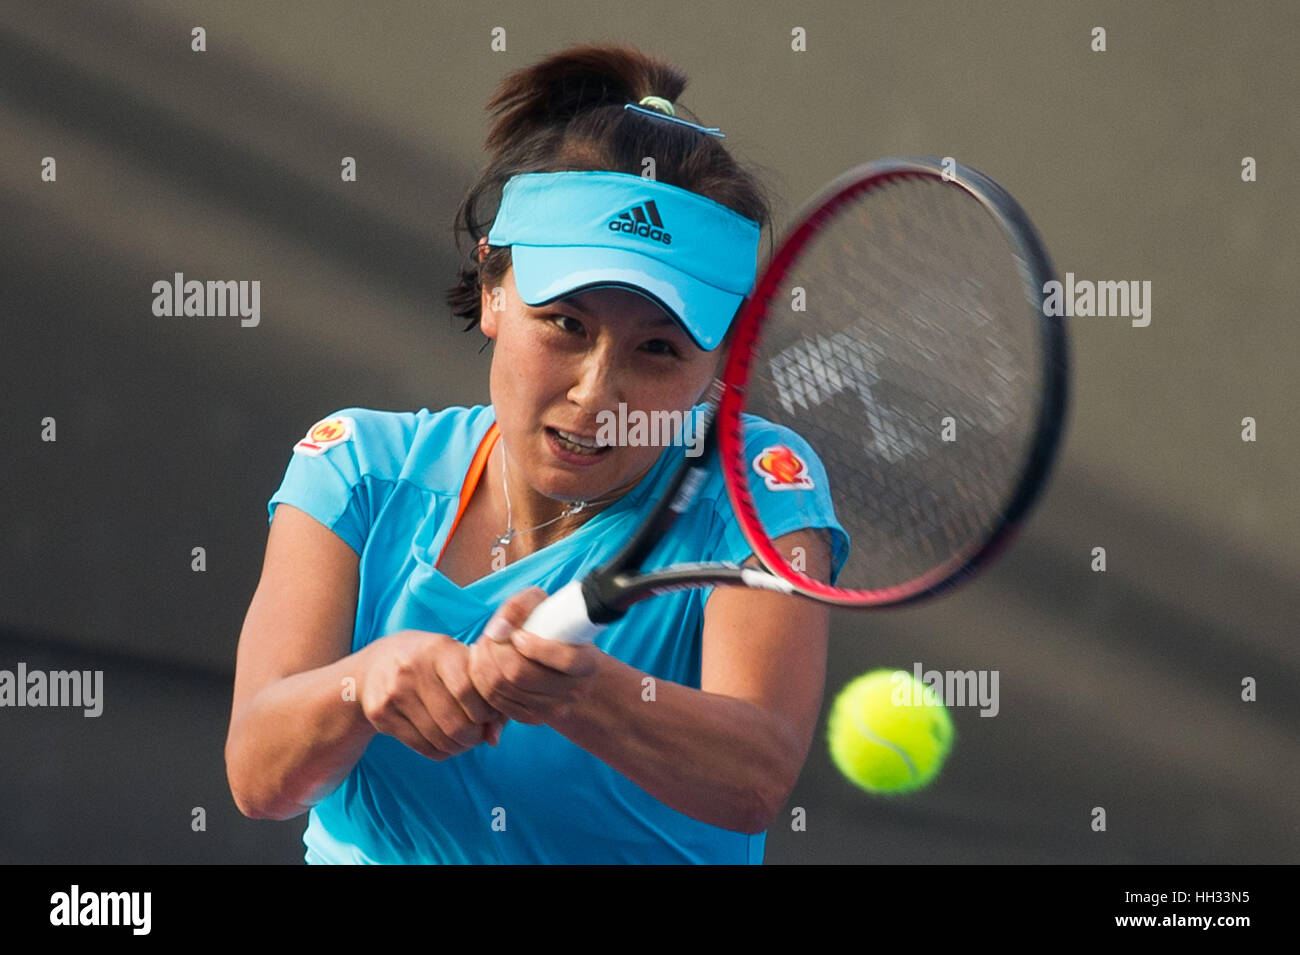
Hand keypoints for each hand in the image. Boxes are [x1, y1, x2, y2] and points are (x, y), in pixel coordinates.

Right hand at [359, 630, 506, 760]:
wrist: (375, 663)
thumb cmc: (430, 662)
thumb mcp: (456, 661)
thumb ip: (483, 693)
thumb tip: (494, 739)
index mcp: (438, 649)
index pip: (469, 690)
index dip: (486, 711)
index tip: (490, 715)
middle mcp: (412, 668)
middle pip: (456, 721)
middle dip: (474, 736)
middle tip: (478, 735)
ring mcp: (393, 693)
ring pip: (439, 738)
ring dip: (459, 747)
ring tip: (464, 740)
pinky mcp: (380, 714)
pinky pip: (421, 746)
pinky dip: (440, 751)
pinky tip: (445, 743)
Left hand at [469, 587, 601, 725]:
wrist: (569, 671)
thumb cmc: (555, 632)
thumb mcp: (546, 607)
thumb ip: (522, 606)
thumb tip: (498, 630)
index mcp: (587, 663)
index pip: (565, 660)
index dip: (534, 645)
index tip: (518, 633)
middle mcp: (573, 690)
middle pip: (520, 674)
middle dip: (495, 651)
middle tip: (489, 637)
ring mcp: (553, 709)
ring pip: (502, 688)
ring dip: (483, 663)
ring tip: (483, 646)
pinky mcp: (533, 718)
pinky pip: (496, 701)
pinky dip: (481, 680)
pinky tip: (482, 664)